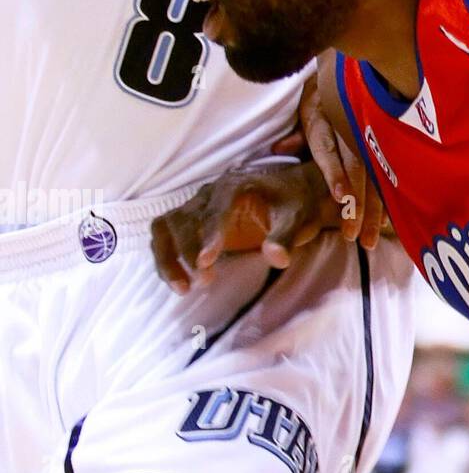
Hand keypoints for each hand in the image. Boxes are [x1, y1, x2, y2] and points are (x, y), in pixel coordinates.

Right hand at [151, 161, 339, 293]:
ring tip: (183, 288)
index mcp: (237, 184)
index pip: (215, 208)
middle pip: (183, 218)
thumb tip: (276, 258)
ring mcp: (198, 205)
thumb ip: (286, 236)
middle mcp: (211, 191)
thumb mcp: (299, 218)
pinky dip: (166, 258)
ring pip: (166, 226)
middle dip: (187, 250)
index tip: (205, 263)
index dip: (208, 234)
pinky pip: (166, 235)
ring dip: (168, 257)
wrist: (293, 194)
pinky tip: (180, 282)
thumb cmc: (296, 204)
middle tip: (203, 281)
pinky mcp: (193, 221)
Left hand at [298, 72, 382, 250]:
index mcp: (330, 118)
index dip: (337, 173)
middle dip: (358, 206)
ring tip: (370, 239)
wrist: (363, 58)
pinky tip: (389, 221)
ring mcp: (375, 134)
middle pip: (358, 170)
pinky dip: (389, 198)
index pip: (332, 150)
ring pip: (377, 175)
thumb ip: (299, 131)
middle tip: (355, 237)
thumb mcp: (310, 102)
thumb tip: (279, 151)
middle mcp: (354, 128)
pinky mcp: (390, 139)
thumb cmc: (332, 84)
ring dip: (374, 210)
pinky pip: (391, 172)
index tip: (341, 198)